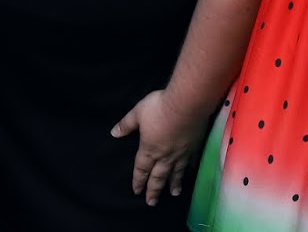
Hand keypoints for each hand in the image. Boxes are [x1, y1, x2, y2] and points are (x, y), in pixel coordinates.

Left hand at [111, 90, 204, 205]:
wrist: (187, 104)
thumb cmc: (159, 108)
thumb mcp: (138, 113)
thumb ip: (127, 124)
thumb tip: (114, 133)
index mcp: (149, 149)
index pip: (141, 169)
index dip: (138, 180)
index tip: (137, 191)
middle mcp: (165, 156)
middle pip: (158, 177)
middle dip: (154, 190)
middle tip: (152, 202)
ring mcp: (181, 153)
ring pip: (176, 173)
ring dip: (173, 184)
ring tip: (173, 194)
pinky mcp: (193, 148)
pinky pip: (190, 163)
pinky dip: (189, 170)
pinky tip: (190, 174)